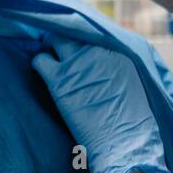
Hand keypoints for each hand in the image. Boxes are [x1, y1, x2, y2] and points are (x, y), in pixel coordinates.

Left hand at [32, 39, 172, 172]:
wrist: (125, 142)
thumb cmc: (132, 122)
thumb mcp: (133, 85)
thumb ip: (117, 69)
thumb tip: (104, 67)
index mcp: (118, 51)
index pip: (94, 32)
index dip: (82, 38)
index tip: (77, 43)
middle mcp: (98, 51)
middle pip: (73, 31)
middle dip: (64, 37)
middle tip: (57, 46)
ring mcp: (78, 63)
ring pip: (54, 40)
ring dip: (49, 47)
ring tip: (48, 56)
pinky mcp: (60, 79)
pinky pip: (41, 60)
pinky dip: (39, 63)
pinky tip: (42, 73)